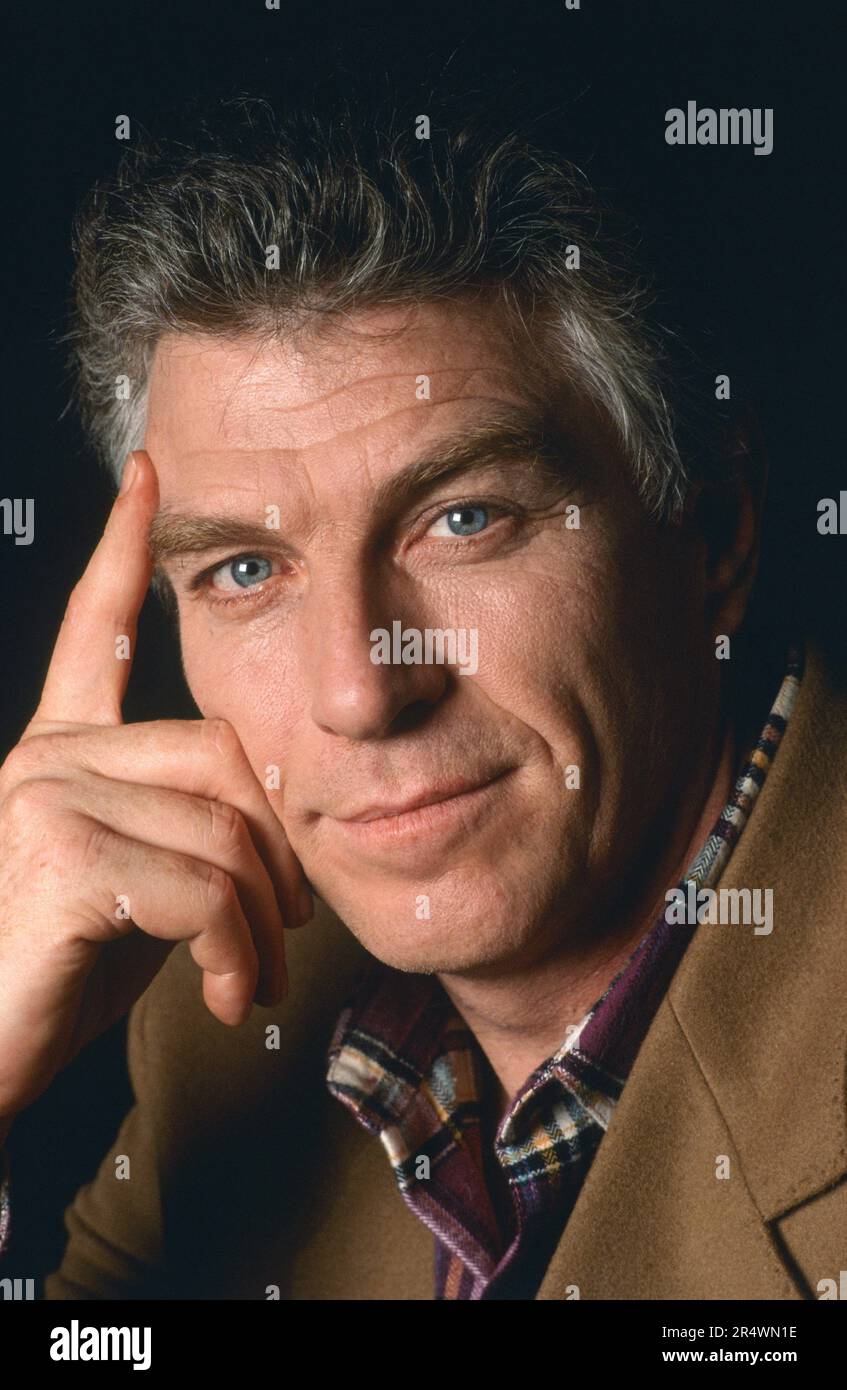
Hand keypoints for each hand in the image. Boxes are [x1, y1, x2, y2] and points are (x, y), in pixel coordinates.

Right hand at [0, 450, 310, 1117]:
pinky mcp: (59, 857)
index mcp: (62, 748)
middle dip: (274, 852)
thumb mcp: (138, 883)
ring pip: (224, 831)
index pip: (92, 626)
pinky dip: (231, 951)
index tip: (147, 475)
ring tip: (245, 978)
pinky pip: (202, 888)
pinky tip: (216, 993)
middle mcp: (46, 755)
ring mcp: (45, 798)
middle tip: (285, 929)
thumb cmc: (60, 974)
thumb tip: (273, 819)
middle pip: (222, 753)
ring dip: (259, 923)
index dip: (121, 546)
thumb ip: (187, 826)